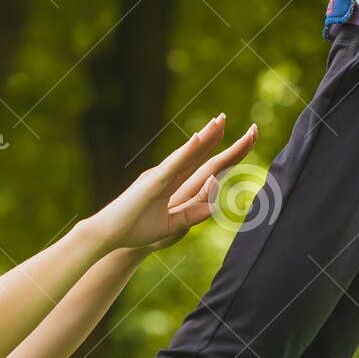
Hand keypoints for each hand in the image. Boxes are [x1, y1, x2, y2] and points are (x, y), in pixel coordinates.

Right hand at [93, 114, 258, 252]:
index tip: (246, 140)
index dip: (226, 153)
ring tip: (220, 121)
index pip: (207, 166)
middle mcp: (170, 174)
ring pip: (189, 153)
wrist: (112, 237)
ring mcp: (161, 175)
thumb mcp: (174, 227)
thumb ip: (193, 214)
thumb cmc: (138, 232)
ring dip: (206, 137)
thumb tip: (214, 206)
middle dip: (220, 137)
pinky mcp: (154, 182)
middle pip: (202, 154)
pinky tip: (199, 139)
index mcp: (177, 185)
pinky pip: (174, 165)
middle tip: (245, 124)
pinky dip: (187, 151)